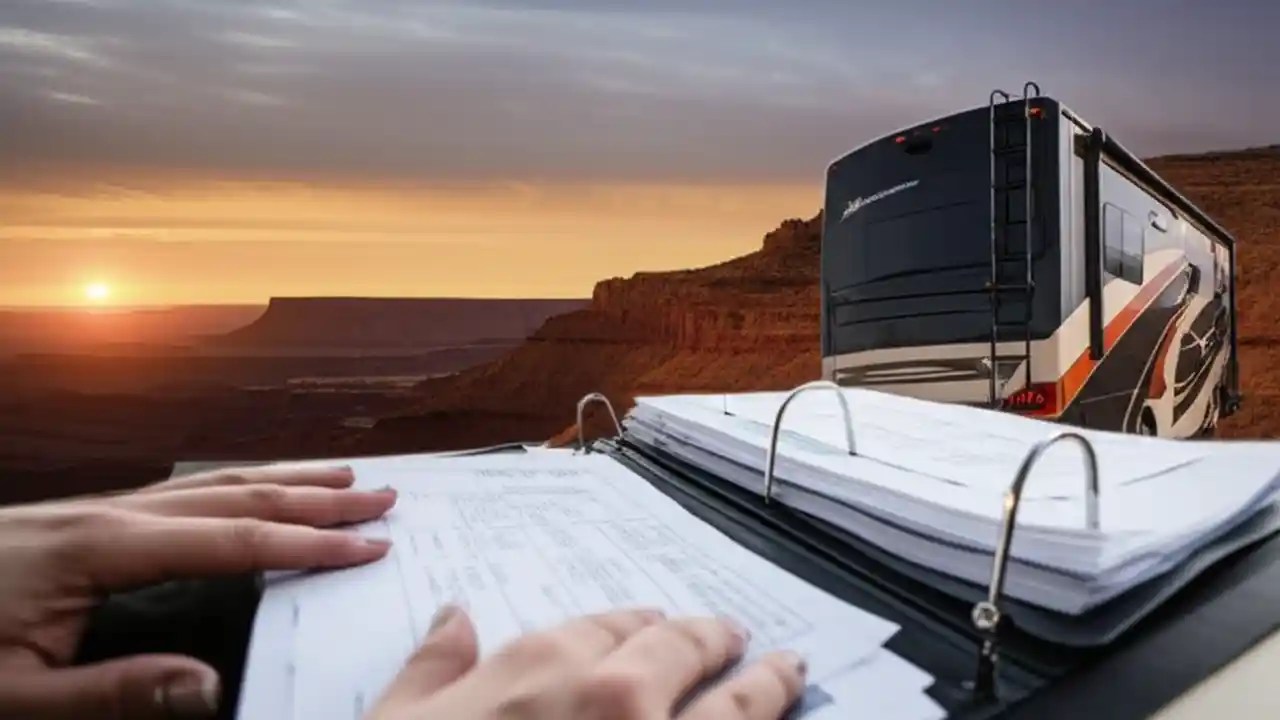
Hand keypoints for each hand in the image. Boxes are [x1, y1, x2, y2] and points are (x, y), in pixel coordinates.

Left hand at [0, 464, 396, 718]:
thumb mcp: (14, 697)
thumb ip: (113, 692)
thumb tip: (210, 689)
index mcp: (102, 549)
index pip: (229, 542)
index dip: (304, 546)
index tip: (367, 547)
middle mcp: (109, 514)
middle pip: (234, 496)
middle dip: (314, 497)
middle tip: (382, 496)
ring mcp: (95, 509)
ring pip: (211, 483)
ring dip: (284, 480)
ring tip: (343, 476)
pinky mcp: (83, 517)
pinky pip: (182, 491)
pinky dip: (238, 485)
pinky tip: (252, 491)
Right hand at [368, 606, 807, 719]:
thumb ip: (432, 670)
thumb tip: (454, 617)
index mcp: (541, 665)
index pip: (611, 627)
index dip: (639, 625)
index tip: (657, 625)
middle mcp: (617, 694)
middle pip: (682, 649)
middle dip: (710, 640)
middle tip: (734, 637)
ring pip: (739, 705)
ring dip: (769, 684)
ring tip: (791, 670)